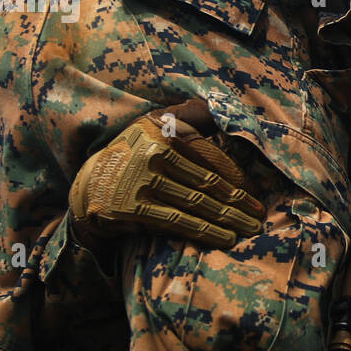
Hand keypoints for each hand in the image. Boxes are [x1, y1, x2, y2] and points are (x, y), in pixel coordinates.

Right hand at [69, 100, 264, 249]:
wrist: (90, 186)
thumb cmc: (135, 155)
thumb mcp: (157, 126)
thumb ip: (191, 119)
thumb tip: (231, 113)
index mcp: (164, 129)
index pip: (210, 156)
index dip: (236, 177)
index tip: (254, 193)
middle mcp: (154, 151)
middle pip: (208, 181)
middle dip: (239, 201)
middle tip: (259, 215)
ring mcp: (143, 180)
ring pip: (198, 203)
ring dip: (229, 219)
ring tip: (250, 228)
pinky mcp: (135, 207)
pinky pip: (180, 221)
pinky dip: (207, 231)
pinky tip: (227, 238)